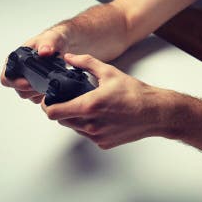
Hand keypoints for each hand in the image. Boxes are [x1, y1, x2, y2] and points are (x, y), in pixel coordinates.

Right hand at [0, 25, 70, 103]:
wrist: (62, 44)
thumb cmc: (52, 39)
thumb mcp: (51, 38)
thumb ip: (47, 44)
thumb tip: (44, 51)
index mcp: (15, 60)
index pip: (6, 77)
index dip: (15, 82)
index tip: (28, 82)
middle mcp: (19, 72)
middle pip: (17, 89)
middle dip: (31, 89)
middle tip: (44, 83)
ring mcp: (27, 80)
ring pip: (27, 95)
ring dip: (38, 92)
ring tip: (50, 82)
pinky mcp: (37, 87)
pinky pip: (37, 97)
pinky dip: (44, 94)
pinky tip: (53, 85)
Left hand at [42, 53, 167, 149]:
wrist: (154, 112)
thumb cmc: (136, 94)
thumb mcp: (109, 72)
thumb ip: (86, 63)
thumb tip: (70, 58)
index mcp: (88, 106)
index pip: (54, 112)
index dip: (47, 106)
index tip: (49, 100)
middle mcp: (90, 124)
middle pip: (61, 121)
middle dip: (62, 110)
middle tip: (68, 100)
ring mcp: (96, 136)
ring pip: (74, 128)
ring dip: (75, 118)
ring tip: (88, 106)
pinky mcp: (103, 143)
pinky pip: (87, 135)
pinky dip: (88, 126)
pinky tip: (100, 116)